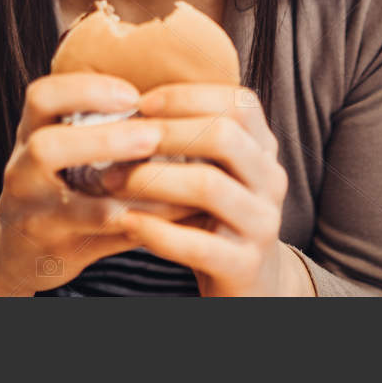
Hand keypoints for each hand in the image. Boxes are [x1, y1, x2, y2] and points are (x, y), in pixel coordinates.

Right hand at [0, 72, 194, 293]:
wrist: (14, 251)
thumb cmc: (51, 186)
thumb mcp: (56, 149)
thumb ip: (94, 123)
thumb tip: (172, 98)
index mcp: (29, 135)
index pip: (41, 97)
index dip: (85, 89)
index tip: (132, 94)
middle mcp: (23, 173)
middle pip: (46, 147)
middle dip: (103, 140)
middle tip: (152, 135)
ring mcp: (36, 215)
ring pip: (75, 205)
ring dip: (126, 190)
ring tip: (169, 178)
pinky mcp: (57, 251)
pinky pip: (103, 239)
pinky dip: (142, 223)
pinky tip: (177, 212)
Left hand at [104, 83, 314, 296]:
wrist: (250, 286)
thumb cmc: (213, 219)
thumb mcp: (211, 173)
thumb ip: (188, 142)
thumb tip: (123, 102)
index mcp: (263, 150)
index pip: (238, 103)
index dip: (187, 96)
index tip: (141, 104)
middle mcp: (271, 181)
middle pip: (224, 136)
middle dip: (165, 133)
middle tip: (120, 141)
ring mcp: (263, 224)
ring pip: (209, 186)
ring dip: (151, 179)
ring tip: (110, 181)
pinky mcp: (245, 266)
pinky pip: (197, 243)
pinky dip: (156, 230)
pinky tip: (127, 221)